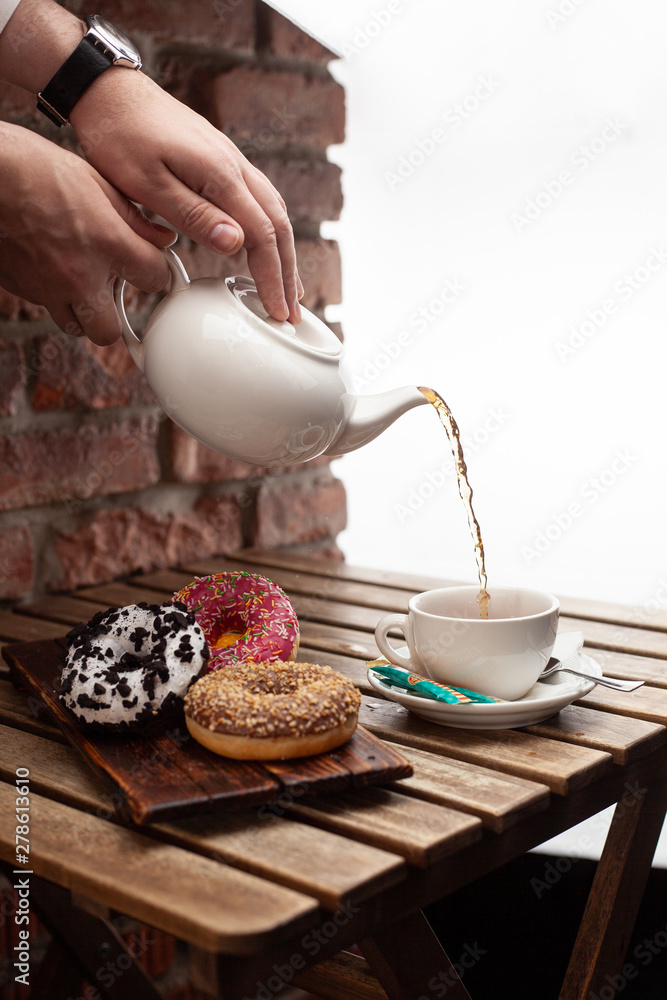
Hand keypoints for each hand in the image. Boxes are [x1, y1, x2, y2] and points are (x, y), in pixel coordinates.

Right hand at [0, 123, 173, 344]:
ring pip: (74, 327)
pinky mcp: (22, 288)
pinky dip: (54, 296)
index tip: (147, 265)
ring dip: (82, 312)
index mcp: (106, 242)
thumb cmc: (36, 168)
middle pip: (109, 331)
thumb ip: (134, 217)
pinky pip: (46, 307)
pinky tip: (52, 269)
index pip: (154, 280)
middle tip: (110, 288)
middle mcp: (79, 275)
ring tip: (80, 283)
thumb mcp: (95, 181)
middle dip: (114, 315)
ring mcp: (47, 287)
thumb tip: (163, 239)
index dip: (155, 272)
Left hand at [70, 69, 302, 323]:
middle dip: (289, 273)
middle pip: (279, 226)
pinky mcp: (223, 160)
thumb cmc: (120, 137)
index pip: (262, 236)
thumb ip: (193, 215)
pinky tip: (268, 248)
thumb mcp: (147, 184)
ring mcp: (232, 161)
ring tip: (288, 288)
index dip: (273, 278)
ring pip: (275, 212)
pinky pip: (261, 200)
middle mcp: (236, 166)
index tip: (277, 311)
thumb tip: (237, 244)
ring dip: (285, 254)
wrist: (110, 92)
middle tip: (292, 312)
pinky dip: (272, 232)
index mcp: (221, 174)